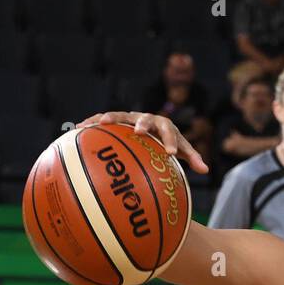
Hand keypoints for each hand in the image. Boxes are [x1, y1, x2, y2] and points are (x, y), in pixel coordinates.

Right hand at [77, 111, 209, 173]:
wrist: (153, 128)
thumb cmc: (168, 142)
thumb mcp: (182, 150)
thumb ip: (192, 158)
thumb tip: (206, 169)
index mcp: (164, 125)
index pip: (169, 131)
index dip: (171, 141)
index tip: (171, 153)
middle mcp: (146, 118)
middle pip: (144, 118)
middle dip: (141, 123)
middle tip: (138, 131)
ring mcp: (129, 117)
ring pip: (119, 115)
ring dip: (110, 118)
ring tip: (99, 123)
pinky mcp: (115, 121)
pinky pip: (102, 122)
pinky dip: (91, 124)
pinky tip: (77, 130)